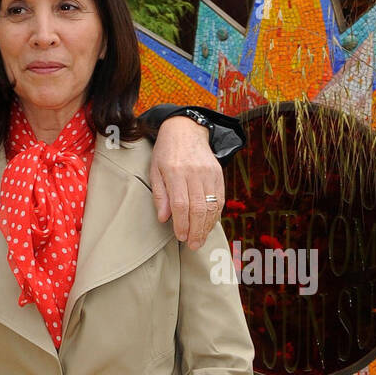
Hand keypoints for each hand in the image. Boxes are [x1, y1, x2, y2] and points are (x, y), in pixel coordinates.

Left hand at [150, 115, 223, 250]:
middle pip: (199, 207)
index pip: (181, 204)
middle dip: (196, 230)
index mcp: (175, 171)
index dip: (182, 223)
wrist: (186, 130)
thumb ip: (160, 194)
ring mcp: (209, 173)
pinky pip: (220, 198)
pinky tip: (209, 225)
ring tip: (200, 239)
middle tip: (192, 244)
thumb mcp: (155, 170)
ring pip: (212, 205)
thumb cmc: (166, 152)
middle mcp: (194, 172)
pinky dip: (216, 215)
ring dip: (207, 226)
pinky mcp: (218, 174)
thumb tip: (164, 218)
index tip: (180, 236)